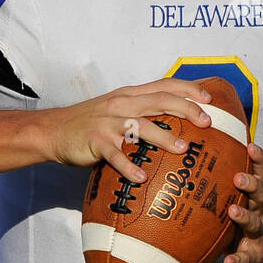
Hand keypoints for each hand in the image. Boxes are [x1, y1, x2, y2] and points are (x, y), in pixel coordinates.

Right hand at [42, 78, 211, 183]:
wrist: (53, 130)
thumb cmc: (91, 122)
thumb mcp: (118, 108)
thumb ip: (142, 110)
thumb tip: (176, 122)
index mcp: (130, 94)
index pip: (164, 85)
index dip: (188, 89)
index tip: (209, 99)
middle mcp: (122, 104)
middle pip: (160, 101)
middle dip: (187, 109)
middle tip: (207, 122)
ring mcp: (108, 122)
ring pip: (140, 126)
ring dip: (164, 137)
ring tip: (183, 149)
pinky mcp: (95, 141)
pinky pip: (114, 155)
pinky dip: (129, 166)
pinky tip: (142, 178)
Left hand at [224, 143, 262, 262]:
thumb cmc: (240, 228)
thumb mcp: (235, 206)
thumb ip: (219, 189)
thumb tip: (187, 163)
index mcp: (252, 199)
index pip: (259, 174)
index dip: (258, 160)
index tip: (250, 145)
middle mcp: (259, 213)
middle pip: (261, 194)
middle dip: (251, 184)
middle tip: (238, 177)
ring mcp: (258, 236)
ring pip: (256, 223)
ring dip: (245, 216)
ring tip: (233, 211)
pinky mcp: (253, 258)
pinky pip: (246, 258)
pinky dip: (237, 259)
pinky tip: (228, 261)